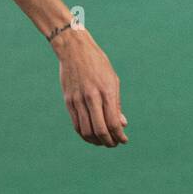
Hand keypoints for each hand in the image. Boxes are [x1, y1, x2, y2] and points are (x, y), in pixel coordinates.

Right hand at [53, 28, 127, 146]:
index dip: (119, 136)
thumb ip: (116, 104)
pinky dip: (84, 134)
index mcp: (106, 91)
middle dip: (109, 142)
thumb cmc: (97, 63)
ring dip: (96, 141)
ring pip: (86, 130)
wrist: (74, 49)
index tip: (123, 140)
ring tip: (103, 141)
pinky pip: (76, 124)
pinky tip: (91, 135)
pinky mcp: (68, 101)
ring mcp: (78, 100)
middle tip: (114, 144)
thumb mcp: (112, 80)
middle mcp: (92, 97)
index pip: (113, 122)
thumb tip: (122, 124)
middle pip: (100, 130)